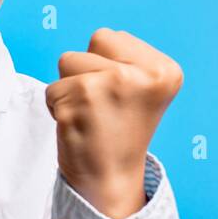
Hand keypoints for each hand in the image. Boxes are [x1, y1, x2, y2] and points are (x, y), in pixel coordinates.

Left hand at [45, 28, 182, 218]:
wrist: (110, 181)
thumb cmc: (118, 133)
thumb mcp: (140, 90)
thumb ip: (125, 60)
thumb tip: (101, 39)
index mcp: (165, 70)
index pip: (112, 37)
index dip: (104, 66)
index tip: (118, 99)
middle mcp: (144, 74)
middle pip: (94, 41)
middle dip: (87, 70)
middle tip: (102, 106)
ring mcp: (114, 85)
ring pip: (67, 60)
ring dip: (69, 87)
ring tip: (89, 114)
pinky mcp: (82, 100)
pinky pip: (52, 89)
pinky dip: (56, 108)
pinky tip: (78, 127)